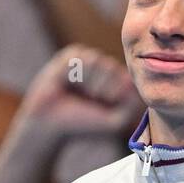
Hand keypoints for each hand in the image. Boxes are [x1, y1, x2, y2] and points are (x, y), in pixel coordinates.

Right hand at [18, 45, 142, 141]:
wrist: (50, 124)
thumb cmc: (83, 125)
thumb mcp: (115, 121)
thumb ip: (132, 104)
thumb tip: (133, 79)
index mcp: (118, 86)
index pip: (128, 78)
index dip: (115, 94)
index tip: (104, 106)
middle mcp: (105, 72)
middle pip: (113, 68)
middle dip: (100, 88)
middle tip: (88, 100)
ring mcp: (88, 63)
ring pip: (98, 61)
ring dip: (87, 82)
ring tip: (78, 92)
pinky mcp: (71, 56)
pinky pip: (81, 56)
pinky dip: (75, 73)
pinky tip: (67, 83)